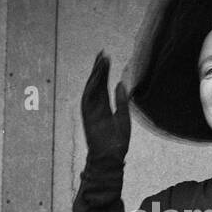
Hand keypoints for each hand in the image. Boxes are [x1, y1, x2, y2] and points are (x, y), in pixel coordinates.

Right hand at [80, 52, 130, 166]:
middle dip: (98, 69)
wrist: (111, 157)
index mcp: (104, 107)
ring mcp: (91, 111)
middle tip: (102, 54)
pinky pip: (88, 99)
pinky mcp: (88, 116)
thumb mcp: (123, 117)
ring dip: (95, 75)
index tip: (106, 58)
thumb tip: (121, 83)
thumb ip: (121, 101)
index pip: (103, 85)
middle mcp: (96, 107)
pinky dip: (91, 88)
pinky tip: (95, 77)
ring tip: (100, 61)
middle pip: (96, 84)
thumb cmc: (117, 141)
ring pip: (91, 88)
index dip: (104, 72)